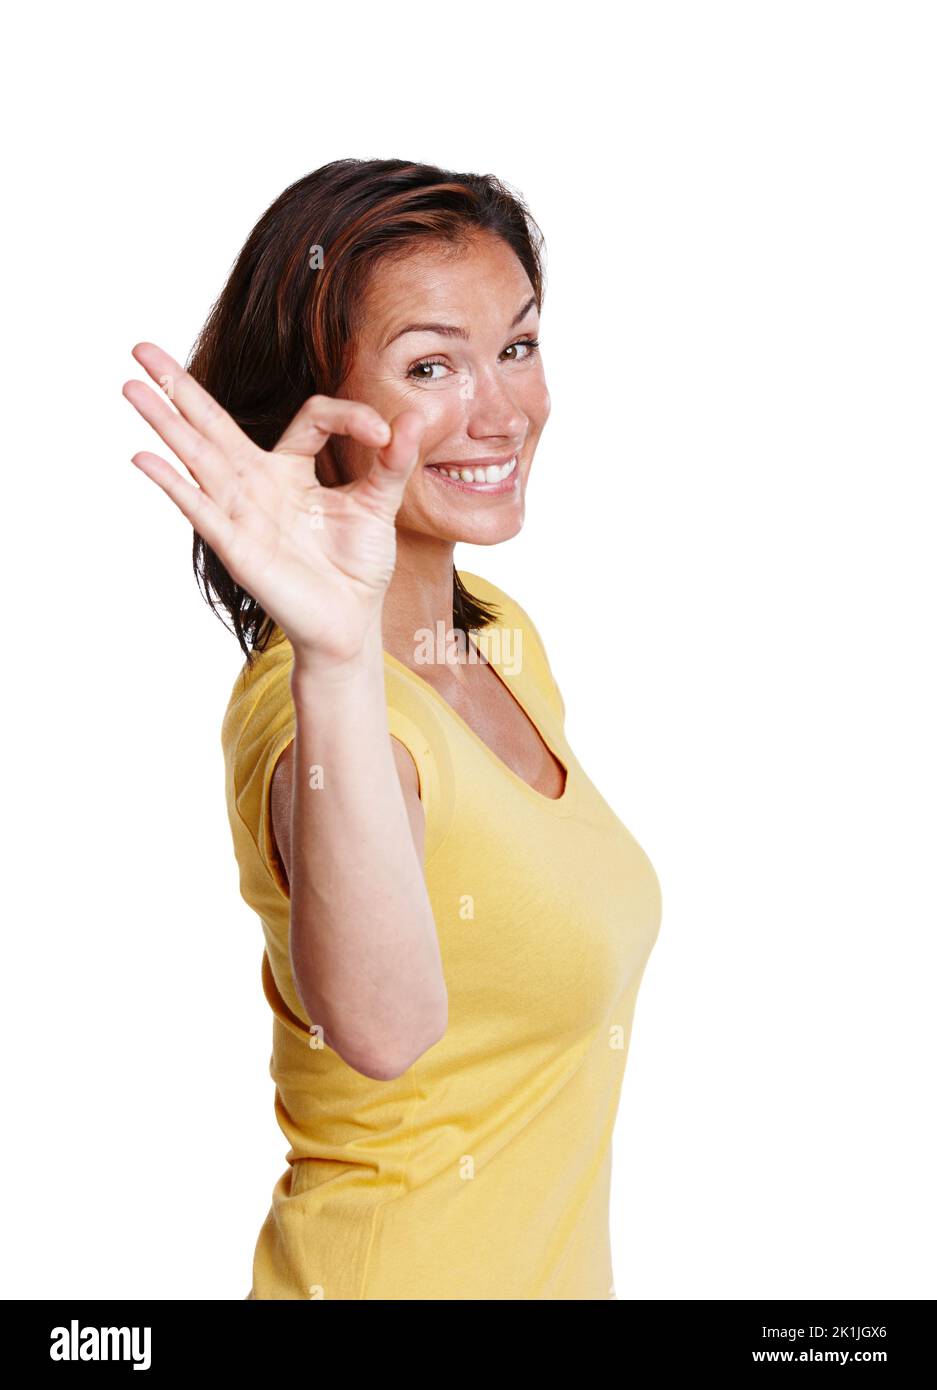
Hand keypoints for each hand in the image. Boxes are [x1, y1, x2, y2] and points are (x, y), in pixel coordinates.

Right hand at [123, 342, 425, 666]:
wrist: (349, 622)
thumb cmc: (356, 566)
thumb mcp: (379, 505)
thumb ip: (393, 462)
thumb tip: (415, 418)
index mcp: (294, 469)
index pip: (310, 417)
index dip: (347, 417)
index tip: (382, 435)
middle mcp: (259, 485)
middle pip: (215, 425)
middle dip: (179, 388)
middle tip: (141, 349)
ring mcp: (243, 513)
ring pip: (198, 458)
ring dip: (165, 422)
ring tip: (130, 387)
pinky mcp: (237, 546)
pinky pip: (201, 509)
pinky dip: (174, 484)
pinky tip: (145, 458)